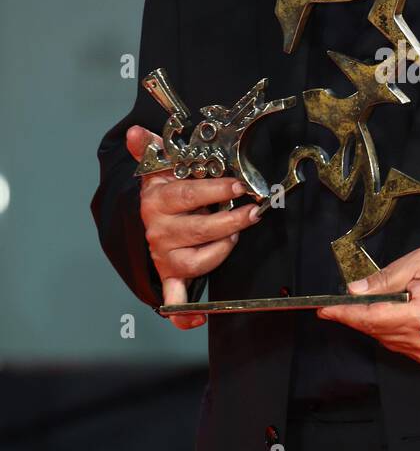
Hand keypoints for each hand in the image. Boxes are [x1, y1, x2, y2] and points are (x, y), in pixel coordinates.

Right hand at [126, 125, 259, 330]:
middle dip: (231, 220)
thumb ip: (150, 148)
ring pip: (197, 261)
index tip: (239, 185)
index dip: (216, 190)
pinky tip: (196, 319)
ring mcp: (165, 256)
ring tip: (238, 232)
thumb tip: (136, 131)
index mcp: (157, 202)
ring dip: (222, 249)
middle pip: (199, 229)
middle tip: (253, 210)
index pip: (189, 196)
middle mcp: (159, 231)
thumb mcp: (156, 167)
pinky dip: (182, 315)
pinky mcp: (170, 274)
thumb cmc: (159, 191)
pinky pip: (174, 298)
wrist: (137, 219)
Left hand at [316, 247, 419, 364]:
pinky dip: (387, 329)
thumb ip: (385, 278)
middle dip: (354, 315)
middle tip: (337, 303)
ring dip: (371, 322)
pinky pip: (396, 343)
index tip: (324, 309)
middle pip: (374, 330)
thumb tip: (355, 290)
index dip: (345, 314)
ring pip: (383, 338)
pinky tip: (389, 314)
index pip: (371, 318)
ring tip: (369, 304)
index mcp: (419, 316)